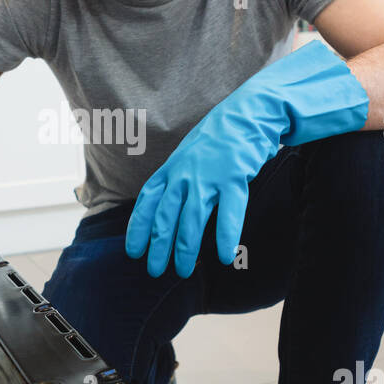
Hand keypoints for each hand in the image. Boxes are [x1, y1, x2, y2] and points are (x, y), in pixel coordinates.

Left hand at [125, 40, 368, 278]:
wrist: (249, 112)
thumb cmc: (221, 136)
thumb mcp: (189, 153)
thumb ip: (179, 178)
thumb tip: (171, 205)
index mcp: (172, 168)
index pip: (147, 202)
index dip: (138, 228)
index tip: (134, 251)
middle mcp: (184, 175)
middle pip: (165, 218)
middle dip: (159, 248)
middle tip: (156, 271)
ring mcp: (208, 177)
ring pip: (191, 222)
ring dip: (186, 250)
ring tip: (185, 271)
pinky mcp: (233, 179)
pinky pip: (228, 215)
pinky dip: (226, 238)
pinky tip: (224, 257)